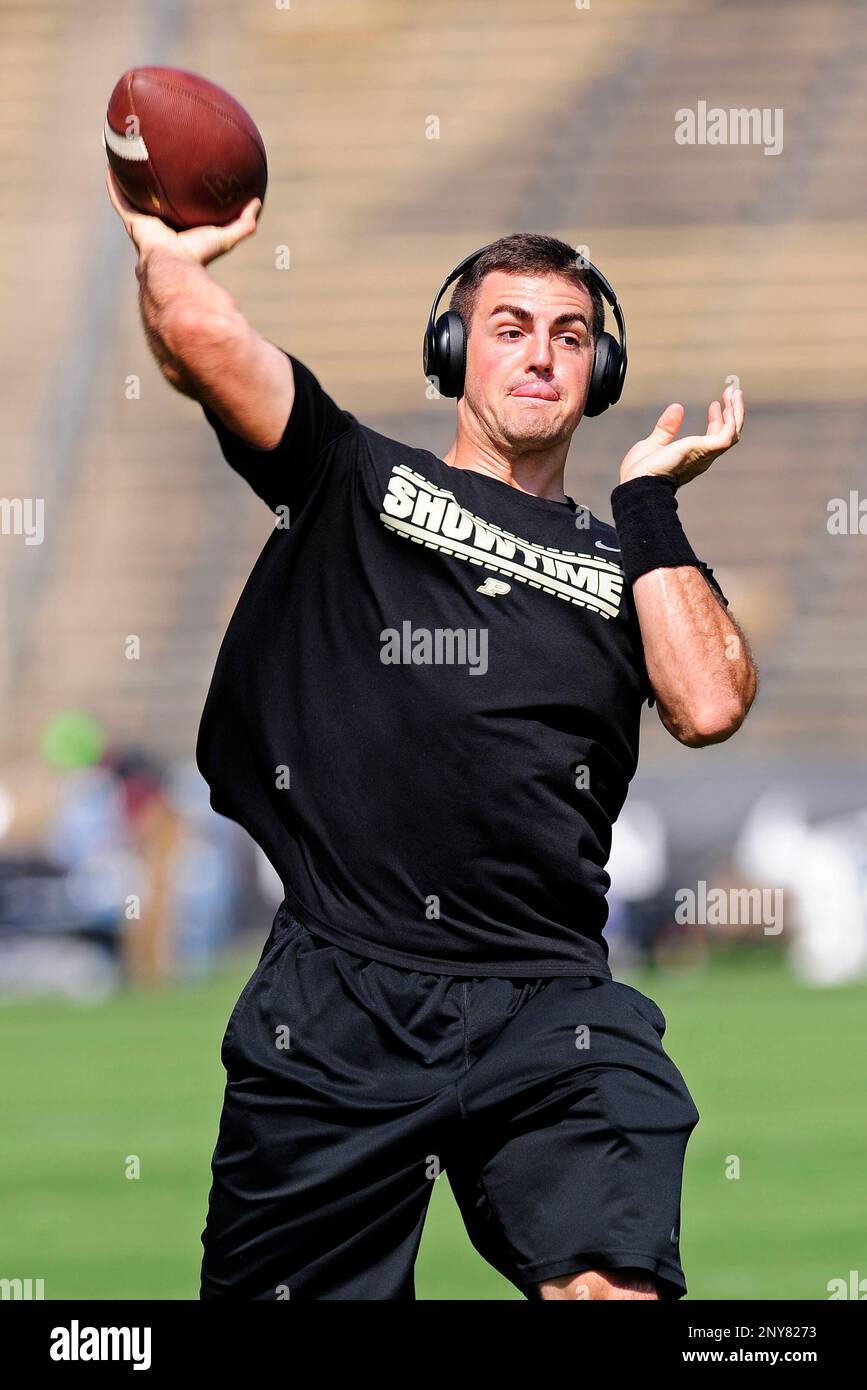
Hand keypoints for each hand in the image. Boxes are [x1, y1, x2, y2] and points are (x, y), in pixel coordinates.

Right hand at [105, 167, 260, 269]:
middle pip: (154, 201)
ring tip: (125, 154)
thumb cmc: (199, 255)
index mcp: (178, 231)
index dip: (178, 198)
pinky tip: (111, 162)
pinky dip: (114, 183)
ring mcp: (143, 223)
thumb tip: (258, 202)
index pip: (178, 211)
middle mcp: (158, 226)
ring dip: (129, 178)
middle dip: (152, 185)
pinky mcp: (131, 220)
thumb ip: (243, 223)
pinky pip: (119, 198)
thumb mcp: (226, 237)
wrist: (174, 265)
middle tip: (152, 162)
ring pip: (133, 196)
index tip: (180, 180)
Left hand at [618, 383, 744, 487]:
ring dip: (736, 411)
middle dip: (733, 412)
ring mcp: (705, 454)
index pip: (713, 437)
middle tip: (733, 392)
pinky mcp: (705, 450)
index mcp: (692, 457)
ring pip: (732, 433)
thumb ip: (666, 428)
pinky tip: (727, 404)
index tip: (715, 404)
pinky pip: (727, 435)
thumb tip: (676, 408)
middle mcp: (703, 457)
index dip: (717, 420)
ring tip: (735, 392)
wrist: (639, 483)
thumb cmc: (641, 473)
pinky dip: (731, 419)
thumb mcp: (653, 444)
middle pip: (728, 434)